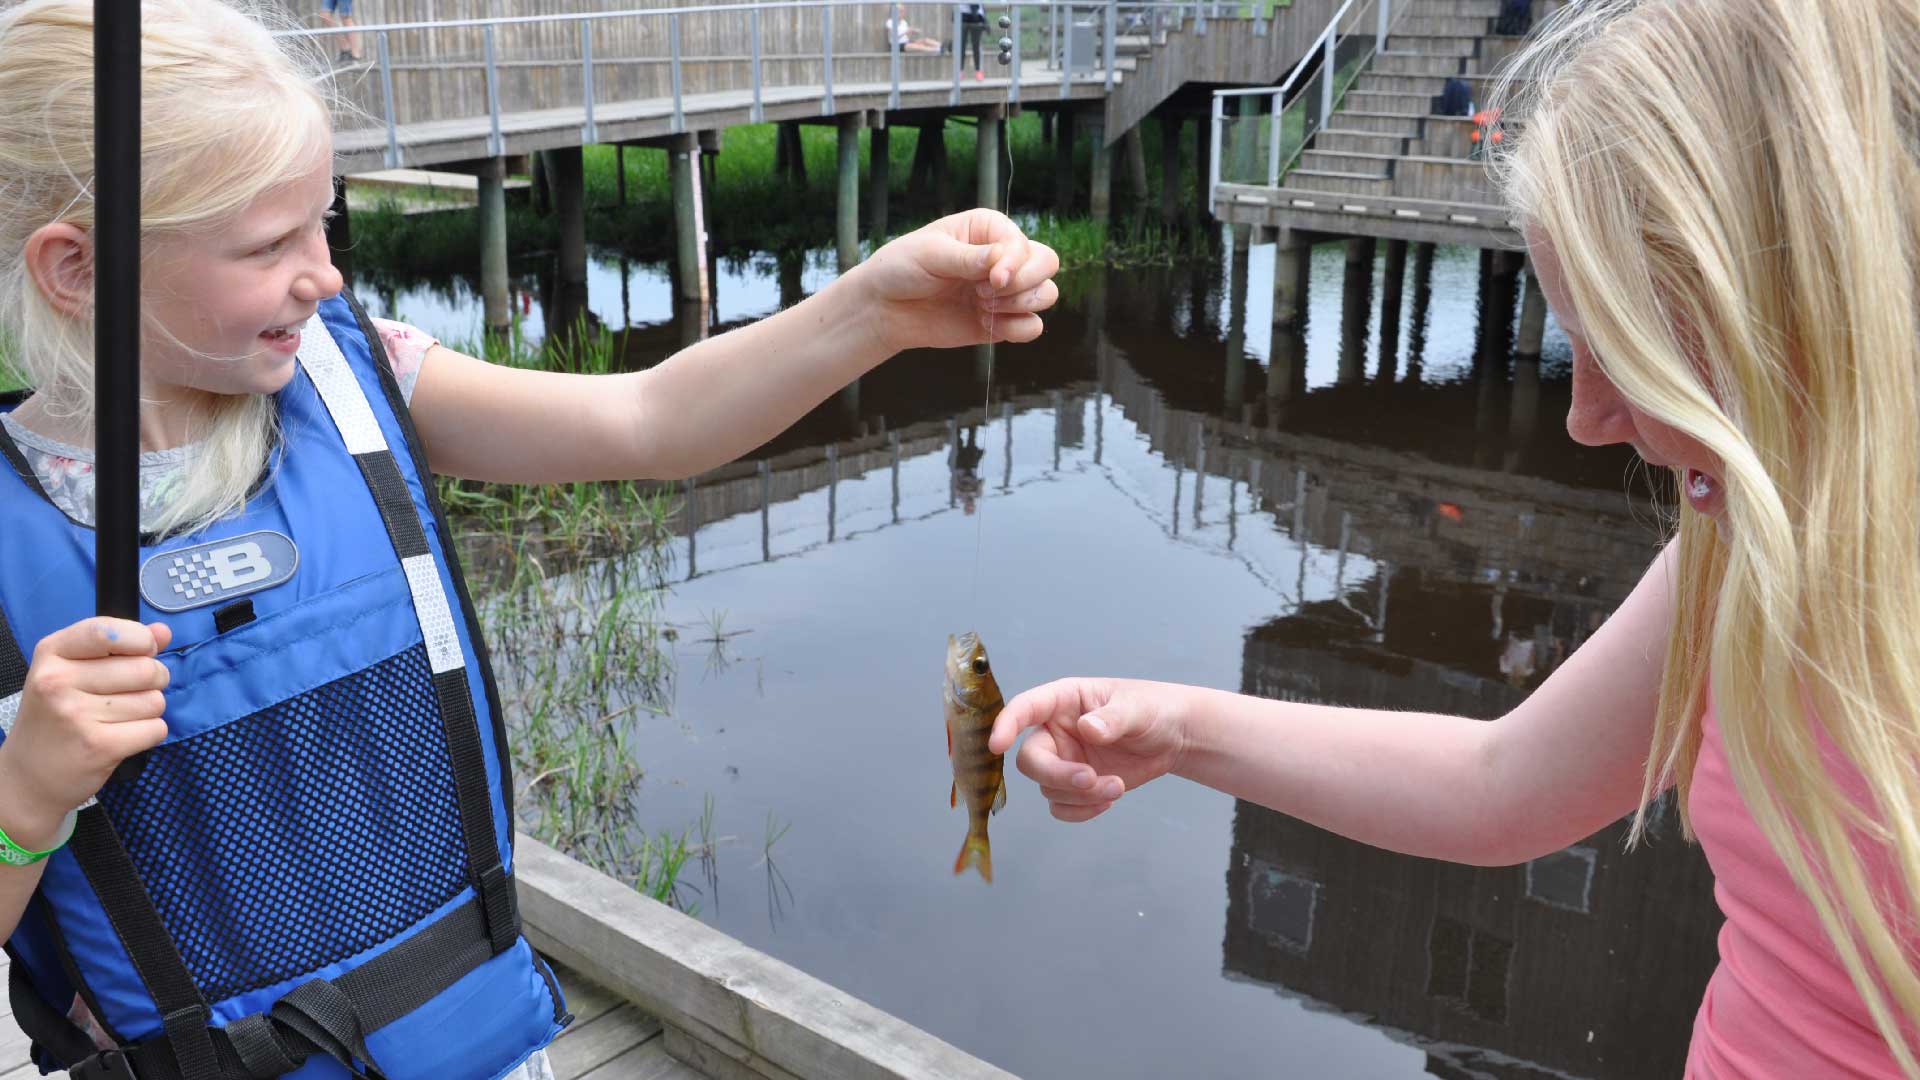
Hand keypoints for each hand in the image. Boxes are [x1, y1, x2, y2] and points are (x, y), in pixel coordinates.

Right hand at [0, 618, 171, 845]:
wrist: (28, 776)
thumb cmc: (57, 716)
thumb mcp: (73, 671)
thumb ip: (121, 647)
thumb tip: (164, 632)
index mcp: (52, 654)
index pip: (108, 631)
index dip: (141, 639)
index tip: (143, 651)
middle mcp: (58, 681)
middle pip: (145, 668)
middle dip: (153, 680)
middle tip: (129, 694)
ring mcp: (76, 715)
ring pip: (155, 700)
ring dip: (149, 710)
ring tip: (118, 719)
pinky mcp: (99, 746)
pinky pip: (156, 728)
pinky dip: (149, 733)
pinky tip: (122, 738)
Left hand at [852, 208, 1060, 353]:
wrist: (884, 308)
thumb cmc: (901, 269)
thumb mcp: (930, 254)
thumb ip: (968, 258)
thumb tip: (1002, 259)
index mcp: (989, 229)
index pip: (1024, 243)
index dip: (1016, 263)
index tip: (993, 280)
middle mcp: (1003, 257)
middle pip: (1047, 264)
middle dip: (1024, 283)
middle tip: (985, 293)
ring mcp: (1004, 290)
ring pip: (1047, 294)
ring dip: (1021, 304)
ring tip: (982, 306)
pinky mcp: (1000, 321)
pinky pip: (1032, 327)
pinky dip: (1018, 329)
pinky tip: (987, 323)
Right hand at [987, 678, 1190, 821]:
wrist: (1173, 737)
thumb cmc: (1152, 709)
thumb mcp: (1137, 709)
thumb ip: (1113, 718)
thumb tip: (1089, 730)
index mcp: (1063, 701)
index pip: (1025, 708)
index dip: (1007, 724)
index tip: (998, 744)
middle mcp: (1055, 731)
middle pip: (1030, 760)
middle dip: (1057, 775)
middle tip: (1090, 779)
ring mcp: (1063, 760)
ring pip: (1048, 788)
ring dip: (1080, 795)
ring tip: (1117, 788)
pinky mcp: (1075, 786)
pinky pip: (1061, 806)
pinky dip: (1081, 811)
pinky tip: (1108, 800)